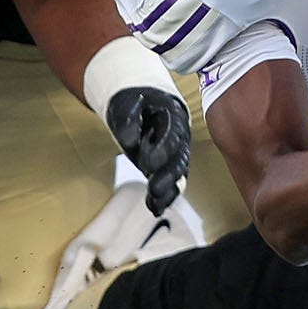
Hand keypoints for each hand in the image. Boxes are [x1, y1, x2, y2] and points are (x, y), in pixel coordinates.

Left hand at [105, 87, 191, 214]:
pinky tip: (154, 208)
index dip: (163, 150)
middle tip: (155, 189)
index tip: (150, 163)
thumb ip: (128, 118)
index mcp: (174, 117)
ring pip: (177, 176)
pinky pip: (170, 185)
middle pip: (179, 160)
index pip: (173, 135)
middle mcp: (179, 138)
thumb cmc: (135, 100)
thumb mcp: (128, 102)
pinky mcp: (166, 167)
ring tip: (154, 203)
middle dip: (168, 177)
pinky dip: (163, 198)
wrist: (142, 103)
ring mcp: (174, 154)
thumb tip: (129, 142)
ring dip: (167, 191)